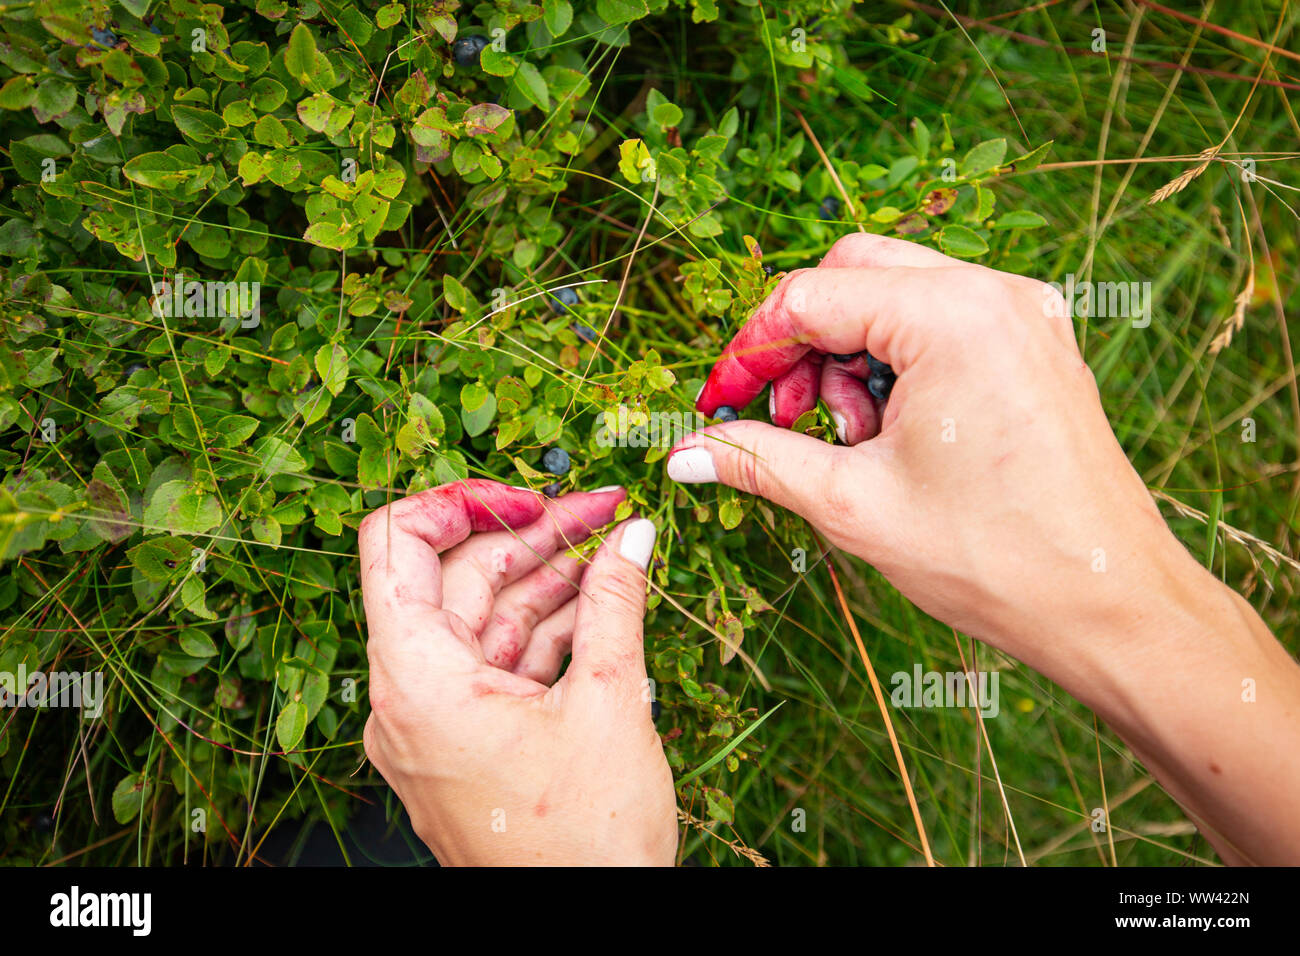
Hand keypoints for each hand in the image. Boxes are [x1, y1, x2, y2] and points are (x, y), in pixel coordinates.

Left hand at [359, 479, 675, 865]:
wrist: (593, 933)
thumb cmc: (586, 844)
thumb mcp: (610, 704)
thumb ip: (616, 604)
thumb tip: (634, 535)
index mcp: (416, 680)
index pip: (395, 545)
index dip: (461, 502)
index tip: (532, 496)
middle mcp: (410, 699)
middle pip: (455, 580)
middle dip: (535, 538)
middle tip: (608, 510)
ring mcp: (438, 726)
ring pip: (485, 622)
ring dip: (551, 582)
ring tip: (619, 549)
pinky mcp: (469, 746)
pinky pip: (500, 667)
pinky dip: (550, 632)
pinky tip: (604, 604)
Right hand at [672, 234, 1299, 863]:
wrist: (1110, 605)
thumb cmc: (996, 558)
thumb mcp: (855, 506)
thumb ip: (760, 461)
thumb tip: (684, 452)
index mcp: (952, 317)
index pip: (810, 295)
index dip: (750, 351)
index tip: (719, 405)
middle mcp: (995, 294)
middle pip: (853, 272)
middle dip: (800, 342)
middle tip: (780, 417)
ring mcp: (1024, 315)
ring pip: (895, 294)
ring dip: (847, 354)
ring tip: (848, 439)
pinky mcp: (1036, 344)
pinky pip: (941, 321)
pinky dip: (896, 361)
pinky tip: (889, 431)